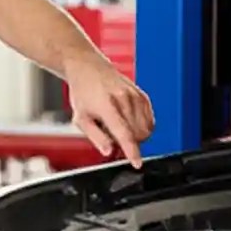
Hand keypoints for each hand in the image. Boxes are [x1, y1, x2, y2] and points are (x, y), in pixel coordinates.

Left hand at [63, 52, 154, 167]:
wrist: (88, 68)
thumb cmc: (83, 92)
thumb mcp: (80, 118)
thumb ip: (95, 137)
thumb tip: (109, 151)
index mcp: (106, 105)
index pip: (123, 133)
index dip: (132, 151)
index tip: (137, 163)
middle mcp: (123, 98)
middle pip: (138, 134)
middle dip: (128, 143)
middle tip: (112, 135)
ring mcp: (135, 95)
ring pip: (146, 129)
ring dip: (136, 135)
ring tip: (119, 126)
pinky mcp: (142, 95)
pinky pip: (151, 120)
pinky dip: (143, 127)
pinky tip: (129, 122)